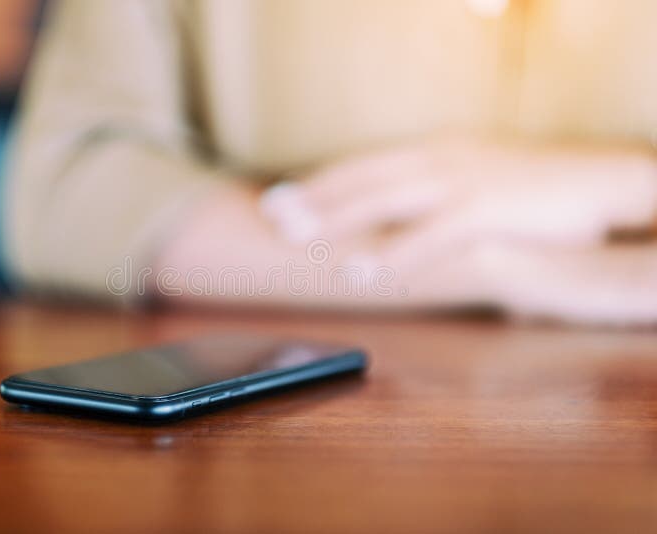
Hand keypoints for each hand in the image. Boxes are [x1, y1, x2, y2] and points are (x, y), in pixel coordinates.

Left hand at [260, 139, 656, 270]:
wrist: (602, 179)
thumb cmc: (538, 187)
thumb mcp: (479, 180)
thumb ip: (437, 196)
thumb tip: (401, 219)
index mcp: (437, 151)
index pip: (365, 163)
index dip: (323, 179)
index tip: (286, 193)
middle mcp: (441, 159)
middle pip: (362, 178)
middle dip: (313, 197)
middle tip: (271, 212)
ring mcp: (462, 181)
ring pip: (383, 200)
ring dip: (336, 218)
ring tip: (295, 236)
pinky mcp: (486, 209)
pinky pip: (428, 236)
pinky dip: (391, 254)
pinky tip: (359, 271)